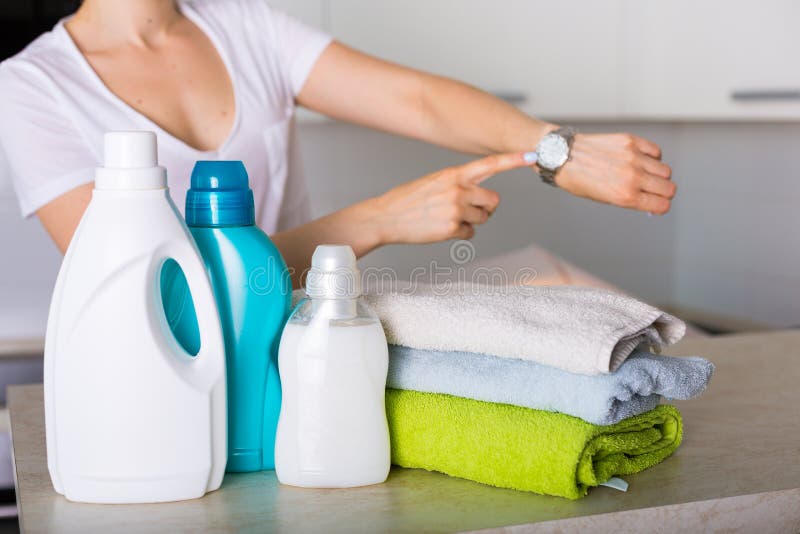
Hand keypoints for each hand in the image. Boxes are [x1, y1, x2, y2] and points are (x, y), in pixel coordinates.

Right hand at [369, 152, 530, 243]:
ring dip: (470, 222)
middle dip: (485, 208)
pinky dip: (460, 234)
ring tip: (446, 218)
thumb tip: (482, 194)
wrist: (386, 217)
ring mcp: (456, 209)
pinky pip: (470, 233)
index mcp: (453, 174)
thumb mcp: (434, 181)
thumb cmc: (409, 200)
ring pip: (482, 218)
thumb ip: (459, 183)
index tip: (533, 155)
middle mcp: (458, 189)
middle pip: (493, 200)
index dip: (513, 160)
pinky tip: (441, 229)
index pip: (489, 164)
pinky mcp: (452, 228)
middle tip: (467, 211)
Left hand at [554, 133, 675, 213]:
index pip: (662, 205)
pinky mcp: (631, 141)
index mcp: (624, 196)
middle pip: (669, 188)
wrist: (563, 156)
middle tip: (654, 191)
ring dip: (659, 175)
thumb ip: (630, 199)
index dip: (661, 207)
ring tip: (644, 175)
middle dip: (664, 193)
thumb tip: (652, 200)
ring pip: (665, 170)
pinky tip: (641, 160)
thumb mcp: (603, 198)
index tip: (658, 204)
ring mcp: (633, 157)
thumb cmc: (579, 180)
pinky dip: (653, 157)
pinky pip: (656, 151)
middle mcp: (632, 177)